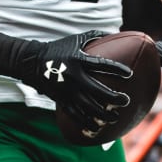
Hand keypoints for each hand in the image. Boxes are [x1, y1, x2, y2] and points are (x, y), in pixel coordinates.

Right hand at [14, 31, 129, 126]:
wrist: (32, 62)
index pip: (102, 64)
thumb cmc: (59, 49)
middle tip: (125, 101)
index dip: (117, 69)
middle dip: (113, 98)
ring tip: (115, 117)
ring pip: (88, 106)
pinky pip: (75, 115)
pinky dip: (86, 122)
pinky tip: (97, 128)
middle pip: (97, 90)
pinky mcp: (60, 100)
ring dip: (103, 114)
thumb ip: (96, 36)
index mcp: (79, 59)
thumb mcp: (76, 39)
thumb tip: (117, 33)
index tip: (129, 75)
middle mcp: (74, 76)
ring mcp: (67, 90)